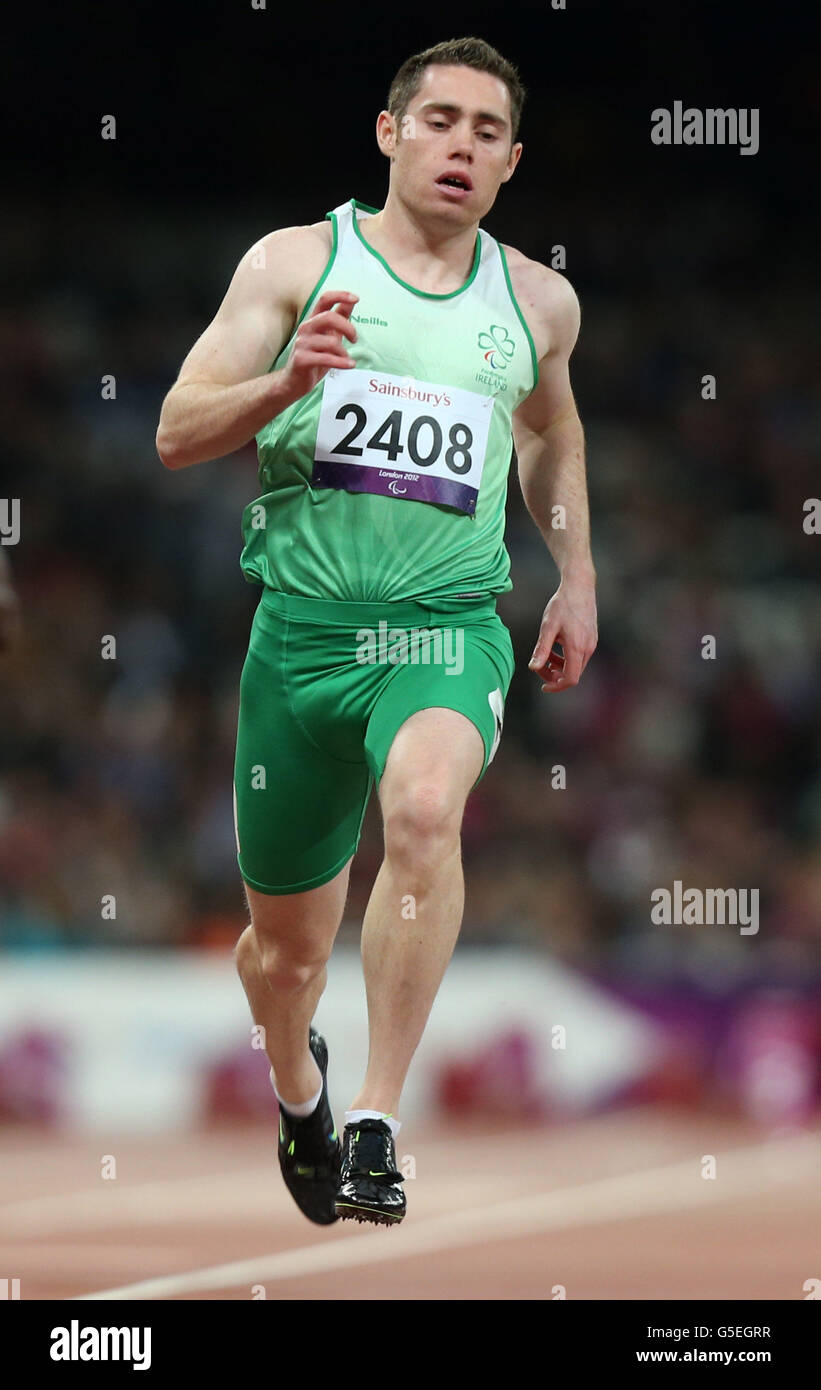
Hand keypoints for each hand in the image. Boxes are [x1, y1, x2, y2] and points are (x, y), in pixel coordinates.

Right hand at [281, 290, 357, 400]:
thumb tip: (351, 302)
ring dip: (344, 352)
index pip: (325, 299)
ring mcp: (302, 343)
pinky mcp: (302, 359)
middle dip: (348, 327)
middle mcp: (306, 328)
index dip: (340, 295)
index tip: (356, 298)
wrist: (294, 382)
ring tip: (347, 360)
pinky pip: (327, 358)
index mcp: (313, 320)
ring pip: (331, 341)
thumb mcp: (328, 336)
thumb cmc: (314, 358)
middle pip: (329, 317)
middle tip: (354, 339)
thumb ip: (339, 320)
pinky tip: (350, 365)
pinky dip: (342, 362)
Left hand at [528, 574, 597, 692]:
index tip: (543, 687)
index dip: (556, 687)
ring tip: (545, 657)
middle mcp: (587, 648)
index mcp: (576, 647)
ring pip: (576, 665)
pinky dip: (566, 657)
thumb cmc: (562, 605)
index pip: (570, 679)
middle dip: (555, 676)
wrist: (579, 586)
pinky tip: (555, 646)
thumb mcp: (548, 627)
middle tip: (539, 668)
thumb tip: (533, 668)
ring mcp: (591, 643)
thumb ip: (542, 649)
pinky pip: (579, 656)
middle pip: (573, 674)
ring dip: (560, 666)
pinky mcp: (591, 638)